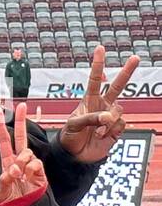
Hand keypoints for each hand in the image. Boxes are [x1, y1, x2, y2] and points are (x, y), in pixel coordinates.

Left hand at [0, 103, 47, 204]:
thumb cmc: (14, 201)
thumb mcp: (4, 192)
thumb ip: (5, 181)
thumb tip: (11, 171)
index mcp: (7, 162)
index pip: (4, 141)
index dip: (1, 126)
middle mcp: (19, 161)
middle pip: (21, 137)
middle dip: (21, 120)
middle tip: (21, 105)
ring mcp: (31, 165)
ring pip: (27, 152)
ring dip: (21, 160)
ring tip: (18, 175)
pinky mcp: (40, 172)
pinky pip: (36, 163)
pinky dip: (31, 168)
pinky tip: (28, 176)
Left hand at [60, 45, 135, 162]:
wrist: (74, 156)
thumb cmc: (69, 138)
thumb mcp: (73, 125)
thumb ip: (90, 118)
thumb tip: (107, 116)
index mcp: (89, 101)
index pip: (95, 80)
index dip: (98, 64)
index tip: (100, 49)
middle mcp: (102, 106)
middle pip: (118, 86)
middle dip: (127, 72)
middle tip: (135, 58)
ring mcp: (110, 117)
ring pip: (118, 111)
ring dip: (107, 122)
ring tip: (96, 132)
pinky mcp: (117, 128)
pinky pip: (120, 124)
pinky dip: (111, 131)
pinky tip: (102, 136)